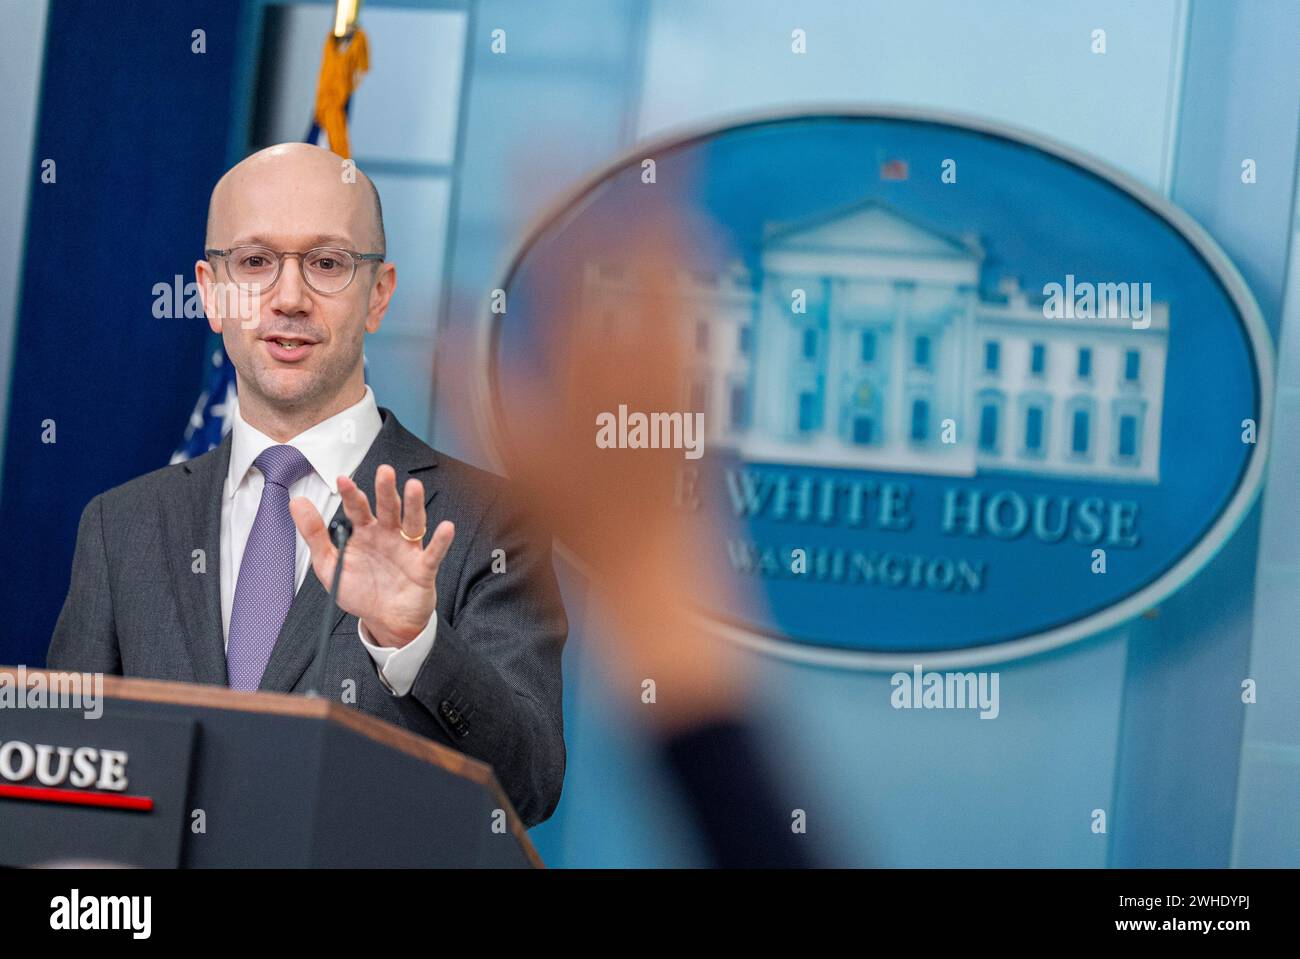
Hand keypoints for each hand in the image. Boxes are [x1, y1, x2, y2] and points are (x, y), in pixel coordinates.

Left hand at [289, 464, 454, 647]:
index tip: (342, 480)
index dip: (351, 494)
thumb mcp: (329, 565)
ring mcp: (406, 549)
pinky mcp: (423, 567)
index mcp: (364, 533)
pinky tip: (445, 528)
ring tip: (414, 487)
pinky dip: (440, 541)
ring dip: (414, 505)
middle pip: (388, 508)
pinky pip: (433, 552)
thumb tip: (296, 502)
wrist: (384, 621)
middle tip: (384, 471)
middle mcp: (387, 535)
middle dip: (386, 490)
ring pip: (412, 522)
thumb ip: (314, 534)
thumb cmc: (360, 591)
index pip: (357, 509)